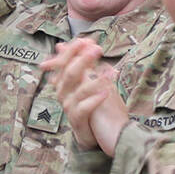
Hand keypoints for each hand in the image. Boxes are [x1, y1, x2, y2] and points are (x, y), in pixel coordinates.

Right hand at [41, 38, 128, 154]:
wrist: (98, 132)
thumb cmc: (94, 104)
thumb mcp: (89, 80)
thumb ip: (83, 63)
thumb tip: (74, 42)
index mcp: (64, 80)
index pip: (64, 61)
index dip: (74, 50)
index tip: (88, 40)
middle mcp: (63, 92)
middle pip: (70, 72)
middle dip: (83, 59)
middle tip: (97, 49)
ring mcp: (69, 106)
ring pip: (79, 89)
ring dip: (96, 78)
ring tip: (110, 71)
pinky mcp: (76, 119)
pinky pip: (84, 107)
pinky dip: (96, 98)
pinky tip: (107, 91)